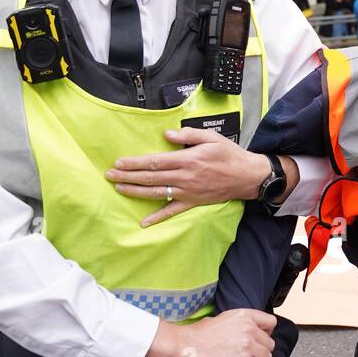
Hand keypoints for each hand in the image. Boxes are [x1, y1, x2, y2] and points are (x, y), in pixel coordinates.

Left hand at [105, 127, 273, 226]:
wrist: (247, 176)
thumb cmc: (229, 155)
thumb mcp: (211, 138)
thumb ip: (188, 135)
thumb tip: (167, 134)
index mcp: (188, 160)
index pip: (155, 161)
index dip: (135, 163)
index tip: (120, 162)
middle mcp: (185, 177)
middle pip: (151, 177)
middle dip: (128, 176)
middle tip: (110, 175)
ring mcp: (188, 192)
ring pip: (157, 193)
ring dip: (136, 192)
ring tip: (119, 189)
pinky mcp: (193, 202)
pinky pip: (172, 211)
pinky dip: (158, 218)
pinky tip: (143, 222)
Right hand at [145, 309, 277, 356]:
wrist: (185, 346)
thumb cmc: (197, 334)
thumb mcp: (222, 318)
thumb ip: (238, 323)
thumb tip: (244, 331)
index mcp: (244, 315)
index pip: (270, 323)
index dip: (266, 333)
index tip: (260, 340)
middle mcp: (249, 329)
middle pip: (270, 343)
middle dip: (262, 351)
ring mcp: (248, 346)